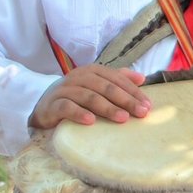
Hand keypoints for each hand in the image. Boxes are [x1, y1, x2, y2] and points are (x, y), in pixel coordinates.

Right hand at [29, 64, 150, 129]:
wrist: (44, 105)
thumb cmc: (77, 96)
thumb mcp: (97, 86)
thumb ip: (117, 79)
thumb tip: (141, 78)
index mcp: (92, 71)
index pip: (116, 79)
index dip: (133, 91)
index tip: (148, 105)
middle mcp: (78, 77)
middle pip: (105, 87)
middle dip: (126, 100)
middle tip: (141, 112)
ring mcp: (64, 90)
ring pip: (88, 96)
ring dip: (107, 107)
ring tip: (123, 118)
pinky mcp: (52, 105)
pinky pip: (66, 107)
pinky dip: (78, 113)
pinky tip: (91, 121)